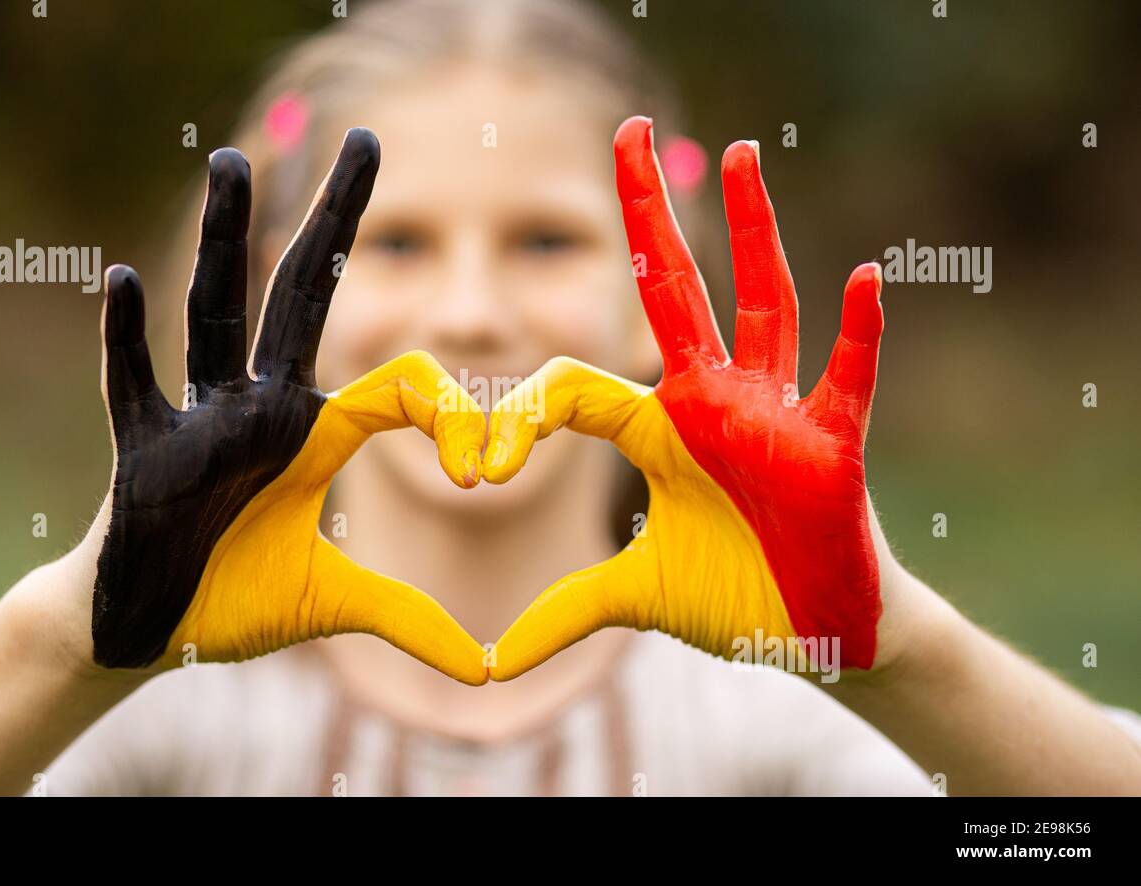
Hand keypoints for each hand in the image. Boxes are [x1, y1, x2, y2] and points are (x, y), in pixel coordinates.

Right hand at [93, 130, 486, 683]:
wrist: (150, 630)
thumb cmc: (235, 601)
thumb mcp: (334, 606)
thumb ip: (407, 620)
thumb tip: (485, 669)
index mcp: (316, 434)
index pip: (399, 385)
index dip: (451, 417)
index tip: (482, 472)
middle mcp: (262, 409)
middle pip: (303, 297)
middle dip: (334, 219)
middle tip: (363, 136)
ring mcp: (199, 422)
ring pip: (216, 318)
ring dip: (224, 242)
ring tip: (230, 161)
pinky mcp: (142, 452)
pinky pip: (132, 387)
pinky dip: (125, 339)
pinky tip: (121, 277)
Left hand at [484, 117, 884, 679]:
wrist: (816, 634)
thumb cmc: (734, 598)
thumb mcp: (637, 597)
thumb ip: (570, 609)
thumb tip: (495, 658)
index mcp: (656, 431)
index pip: (575, 388)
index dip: (520, 418)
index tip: (479, 470)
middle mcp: (711, 404)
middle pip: (674, 291)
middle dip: (648, 216)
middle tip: (626, 128)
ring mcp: (775, 415)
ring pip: (761, 305)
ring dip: (754, 231)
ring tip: (740, 154)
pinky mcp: (831, 446)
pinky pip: (848, 379)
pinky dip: (859, 333)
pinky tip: (866, 276)